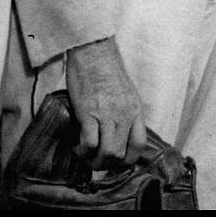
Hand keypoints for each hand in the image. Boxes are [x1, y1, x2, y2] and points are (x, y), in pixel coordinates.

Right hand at [64, 38, 146, 168]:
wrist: (94, 51)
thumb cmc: (106, 69)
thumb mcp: (126, 92)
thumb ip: (125, 112)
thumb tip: (117, 132)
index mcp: (135, 110)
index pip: (139, 145)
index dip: (128, 160)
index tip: (115, 162)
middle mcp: (125, 115)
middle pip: (121, 154)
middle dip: (108, 165)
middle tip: (96, 161)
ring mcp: (108, 115)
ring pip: (107, 153)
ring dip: (94, 162)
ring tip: (85, 156)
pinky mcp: (89, 113)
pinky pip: (89, 143)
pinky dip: (82, 151)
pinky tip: (76, 146)